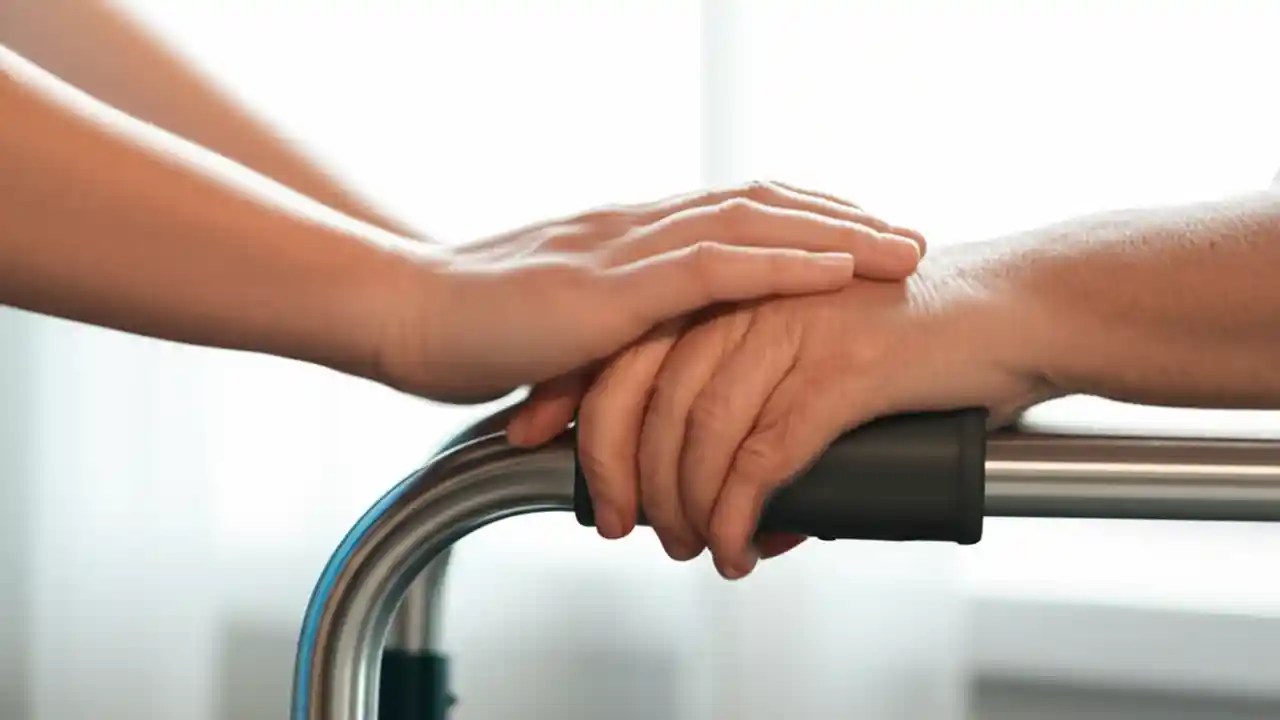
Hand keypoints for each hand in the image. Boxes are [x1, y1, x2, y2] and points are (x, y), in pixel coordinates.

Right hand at [374, 182, 924, 402]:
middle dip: (843, 221)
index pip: (735, 212)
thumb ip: (613, 337)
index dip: (805, 221)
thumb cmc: (472, 330)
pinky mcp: (609, 289)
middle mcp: (638, 228)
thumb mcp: (561, 328)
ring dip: (837, 236)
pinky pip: (713, 269)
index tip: (860, 238)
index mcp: (628, 238)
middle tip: (908, 238)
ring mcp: (626, 251)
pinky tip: (837, 271)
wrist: (402, 316)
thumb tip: (649, 368)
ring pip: (753, 224)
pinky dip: (783, 266)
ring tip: (902, 250)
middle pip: (762, 205)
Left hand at [568, 246, 1051, 578]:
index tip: (541, 450)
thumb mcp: (814, 336)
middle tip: (619, 524)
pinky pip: (762, 455)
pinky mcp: (841, 372)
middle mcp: (750, 299)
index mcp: (733, 284)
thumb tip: (717, 451)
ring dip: (680, 504)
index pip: (627, 342)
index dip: (578, 403)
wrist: (1015, 308)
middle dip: (618, 470)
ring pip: (697, 429)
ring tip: (687, 547)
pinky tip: (736, 545)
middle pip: (644, 390)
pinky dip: (737, 511)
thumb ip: (757, 372)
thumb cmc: (916, 333)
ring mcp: (794, 330)